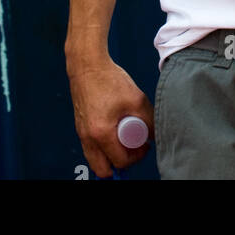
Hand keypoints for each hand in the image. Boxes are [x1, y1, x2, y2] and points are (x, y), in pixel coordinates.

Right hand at [67, 53, 153, 176]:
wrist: (87, 65)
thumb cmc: (108, 79)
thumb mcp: (136, 99)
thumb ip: (149, 120)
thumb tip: (154, 134)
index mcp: (101, 133)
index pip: (120, 161)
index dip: (136, 156)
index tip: (144, 145)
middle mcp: (88, 137)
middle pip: (102, 169)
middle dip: (119, 164)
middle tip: (131, 149)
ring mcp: (81, 133)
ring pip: (95, 159)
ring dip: (109, 156)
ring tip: (123, 139)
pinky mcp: (80, 126)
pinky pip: (90, 147)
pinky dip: (102, 146)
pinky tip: (113, 130)